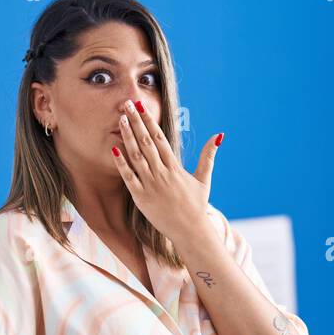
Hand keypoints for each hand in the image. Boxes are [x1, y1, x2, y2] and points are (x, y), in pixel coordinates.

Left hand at [112, 97, 222, 248]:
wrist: (191, 231)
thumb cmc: (197, 206)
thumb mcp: (204, 179)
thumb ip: (208, 156)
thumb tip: (218, 135)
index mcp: (175, 167)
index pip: (160, 138)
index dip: (149, 120)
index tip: (141, 105)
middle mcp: (162, 173)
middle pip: (146, 141)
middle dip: (136, 121)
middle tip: (126, 103)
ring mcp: (151, 185)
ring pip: (136, 156)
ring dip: (128, 136)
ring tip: (121, 119)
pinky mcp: (141, 198)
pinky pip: (129, 177)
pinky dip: (122, 163)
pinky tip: (114, 149)